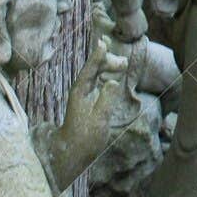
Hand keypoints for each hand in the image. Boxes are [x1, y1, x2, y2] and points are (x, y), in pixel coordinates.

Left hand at [52, 21, 132, 187]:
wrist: (73, 153)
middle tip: (123, 62)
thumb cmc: (86, 138)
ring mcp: (83, 96)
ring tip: (123, 65)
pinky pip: (97, 83)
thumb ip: (106, 99)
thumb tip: (112, 81)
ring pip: (95, 75)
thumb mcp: (99, 120)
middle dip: (107, 61)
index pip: (89, 70)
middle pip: (93, 69)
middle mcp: (79, 91)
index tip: (104, 43)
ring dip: (108, 68)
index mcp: (79, 93)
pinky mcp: (87, 101)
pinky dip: (106, 76)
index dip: (97, 56)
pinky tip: (115, 75)